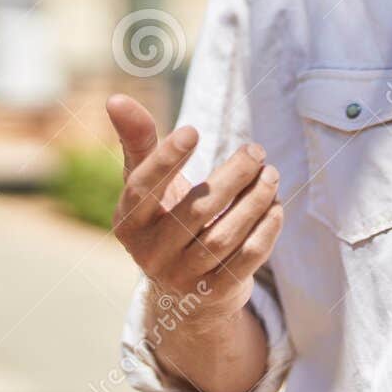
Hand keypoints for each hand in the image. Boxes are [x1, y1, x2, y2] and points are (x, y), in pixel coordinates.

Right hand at [105, 94, 283, 320]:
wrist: (184, 291)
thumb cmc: (165, 218)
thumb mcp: (147, 184)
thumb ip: (138, 141)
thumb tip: (116, 98)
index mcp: (129, 222)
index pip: (143, 189)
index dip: (165, 159)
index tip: (193, 129)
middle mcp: (150, 255)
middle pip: (195, 211)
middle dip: (232, 176)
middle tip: (256, 150)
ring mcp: (183, 278)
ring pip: (224, 236)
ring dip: (255, 200)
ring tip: (271, 173)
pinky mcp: (215, 293)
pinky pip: (246, 258)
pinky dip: (266, 229)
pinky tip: (275, 205)